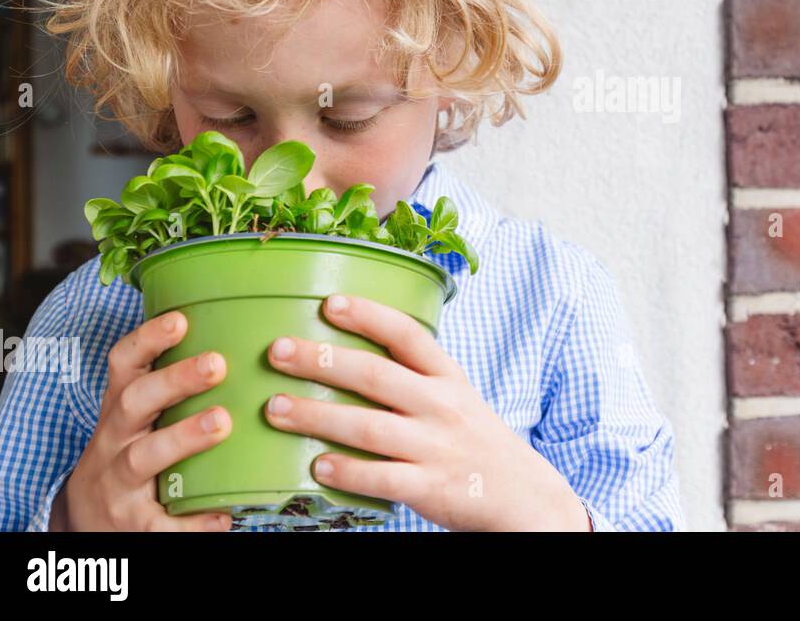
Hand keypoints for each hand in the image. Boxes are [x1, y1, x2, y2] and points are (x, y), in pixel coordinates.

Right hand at [54, 311, 233, 531]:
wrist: (87, 524)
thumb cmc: (132, 455)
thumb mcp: (140, 421)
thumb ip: (174, 389)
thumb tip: (241, 338)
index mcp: (120, 411)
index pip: (124, 366)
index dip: (147, 340)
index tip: (180, 319)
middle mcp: (113, 442)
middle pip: (134, 403)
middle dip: (173, 380)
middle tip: (217, 363)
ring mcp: (119, 485)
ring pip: (142, 457)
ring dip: (182, 437)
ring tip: (222, 422)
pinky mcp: (134, 525)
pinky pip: (161, 523)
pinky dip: (192, 521)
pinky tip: (224, 514)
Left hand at [263, 293, 590, 530]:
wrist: (524, 496)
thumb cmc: (476, 442)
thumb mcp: (457, 398)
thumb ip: (414, 379)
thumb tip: (348, 359)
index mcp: (448, 378)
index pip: (408, 335)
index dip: (369, 315)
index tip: (330, 303)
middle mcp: (442, 406)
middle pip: (376, 375)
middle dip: (322, 361)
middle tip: (278, 351)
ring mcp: (436, 446)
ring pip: (369, 426)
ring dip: (317, 416)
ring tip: (276, 409)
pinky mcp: (431, 487)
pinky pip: (382, 477)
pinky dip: (348, 471)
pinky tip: (318, 465)